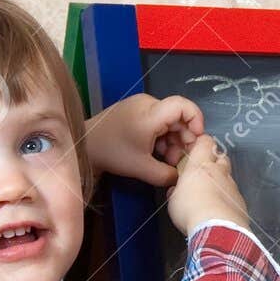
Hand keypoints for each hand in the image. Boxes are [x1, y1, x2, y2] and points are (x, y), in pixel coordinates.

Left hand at [85, 94, 203, 187]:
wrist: (83, 145)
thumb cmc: (111, 153)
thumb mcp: (142, 169)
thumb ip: (167, 175)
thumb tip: (181, 177)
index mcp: (151, 113)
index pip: (184, 105)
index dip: (196, 120)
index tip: (196, 139)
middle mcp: (148, 103)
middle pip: (178, 116)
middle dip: (183, 139)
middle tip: (177, 159)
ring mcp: (141, 105)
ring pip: (169, 121)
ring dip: (172, 141)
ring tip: (165, 160)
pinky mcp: (135, 110)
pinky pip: (158, 121)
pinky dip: (162, 137)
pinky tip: (156, 153)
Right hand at [166, 134, 251, 236]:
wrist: (217, 229)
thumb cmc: (192, 210)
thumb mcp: (173, 199)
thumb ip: (176, 191)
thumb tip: (176, 192)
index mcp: (201, 166)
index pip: (205, 143)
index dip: (201, 144)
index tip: (195, 149)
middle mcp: (220, 173)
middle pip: (221, 158)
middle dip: (214, 162)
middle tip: (202, 174)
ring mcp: (233, 187)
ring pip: (228, 178)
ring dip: (221, 183)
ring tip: (209, 197)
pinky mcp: (240, 202)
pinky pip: (234, 196)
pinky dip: (228, 199)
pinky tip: (220, 210)